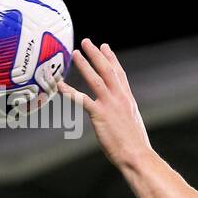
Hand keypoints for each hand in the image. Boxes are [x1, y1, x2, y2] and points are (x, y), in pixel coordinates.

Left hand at [57, 38, 150, 167]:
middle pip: (108, 70)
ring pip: (96, 79)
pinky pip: (82, 100)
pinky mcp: (100, 115)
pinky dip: (70, 91)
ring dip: (85, 65)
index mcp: (128, 100)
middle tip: (87, 42)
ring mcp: (111, 105)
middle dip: (97, 54)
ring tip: (75, 53)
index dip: (111, 59)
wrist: (137, 155)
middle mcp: (120, 98)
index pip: (119, 74)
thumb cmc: (135, 145)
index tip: (105, 47)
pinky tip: (60, 85)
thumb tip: (117, 112)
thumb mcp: (132, 123)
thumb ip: (123, 113)